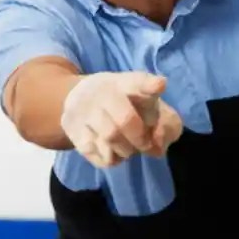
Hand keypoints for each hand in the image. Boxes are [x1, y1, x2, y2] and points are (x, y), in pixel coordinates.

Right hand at [60, 72, 182, 167]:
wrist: (80, 99)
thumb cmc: (124, 104)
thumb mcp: (148, 105)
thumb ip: (166, 125)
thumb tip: (157, 147)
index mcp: (126, 82)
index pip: (138, 81)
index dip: (150, 84)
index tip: (160, 85)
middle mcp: (103, 92)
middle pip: (125, 120)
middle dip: (140, 138)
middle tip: (144, 145)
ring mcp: (84, 110)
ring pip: (109, 138)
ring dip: (126, 150)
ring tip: (127, 147)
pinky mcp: (71, 129)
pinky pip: (96, 153)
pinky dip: (110, 158)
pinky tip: (111, 150)